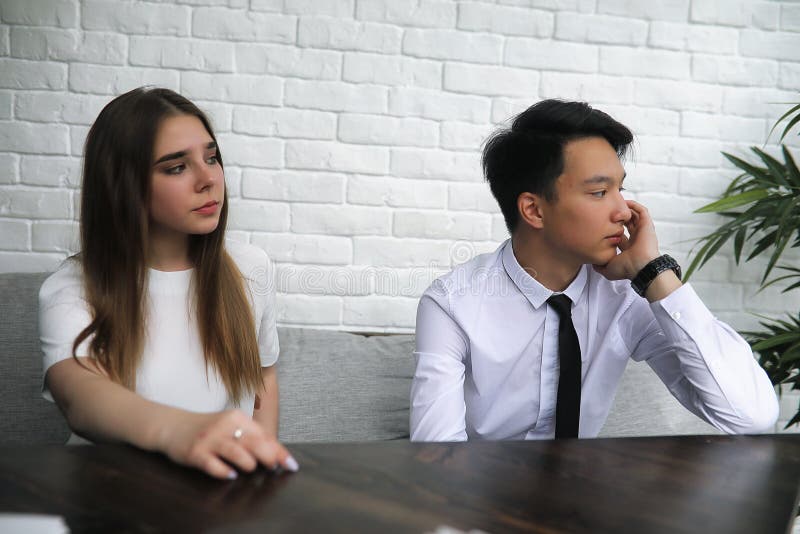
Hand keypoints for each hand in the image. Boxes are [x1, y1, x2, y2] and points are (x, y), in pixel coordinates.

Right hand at [159, 409, 297, 479]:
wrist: (172, 426)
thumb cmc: (209, 429)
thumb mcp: (230, 426)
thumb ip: (252, 437)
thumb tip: (278, 454)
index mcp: (237, 417)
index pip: (263, 435)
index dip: (279, 451)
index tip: (291, 465)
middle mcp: (224, 426)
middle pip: (253, 442)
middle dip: (268, 457)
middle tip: (272, 467)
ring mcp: (209, 439)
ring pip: (236, 452)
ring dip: (247, 463)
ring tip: (250, 468)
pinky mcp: (195, 453)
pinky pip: (213, 465)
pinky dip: (224, 471)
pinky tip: (230, 475)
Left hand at [593, 200, 659, 280]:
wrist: (640, 266)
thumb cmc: (627, 268)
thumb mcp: (608, 269)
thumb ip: (599, 266)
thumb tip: (592, 263)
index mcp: (628, 248)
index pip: (619, 235)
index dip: (610, 229)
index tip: (600, 223)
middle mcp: (636, 239)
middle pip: (627, 224)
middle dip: (617, 217)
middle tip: (607, 211)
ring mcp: (642, 231)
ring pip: (634, 216)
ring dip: (624, 210)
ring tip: (614, 204)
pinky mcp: (647, 225)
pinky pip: (642, 211)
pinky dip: (634, 205)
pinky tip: (624, 203)